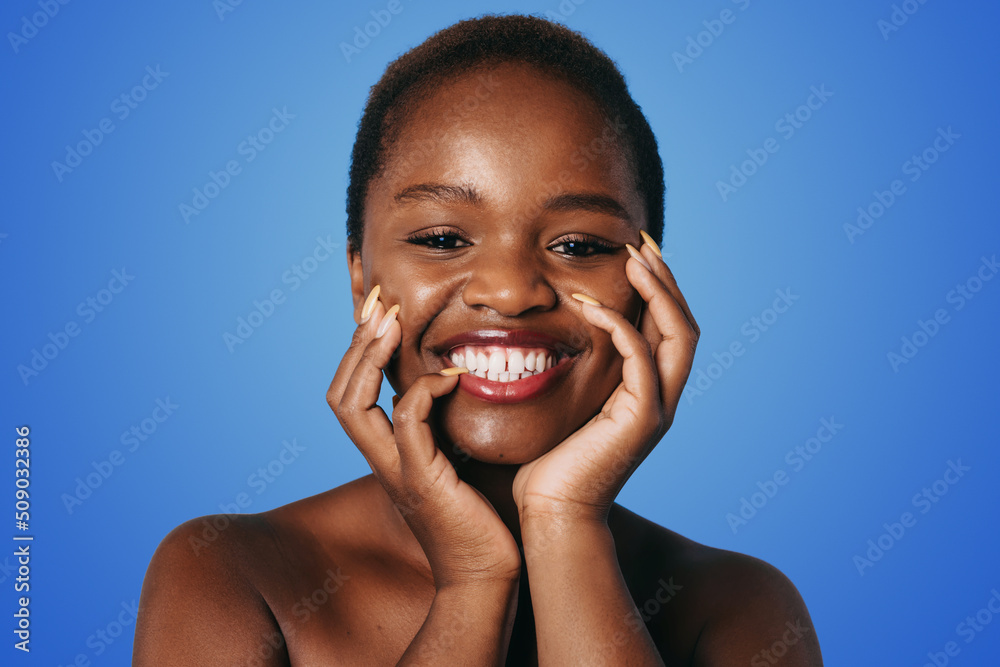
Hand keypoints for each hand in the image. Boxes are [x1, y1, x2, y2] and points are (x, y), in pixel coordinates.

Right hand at [326, 290, 520, 587]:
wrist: (487, 576)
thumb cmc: (481, 520)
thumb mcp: (457, 462)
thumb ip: (449, 426)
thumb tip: (463, 379)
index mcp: (388, 455)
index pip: (351, 396)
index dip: (359, 354)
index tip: (380, 313)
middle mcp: (383, 461)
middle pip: (339, 395)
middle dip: (356, 345)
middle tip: (380, 305)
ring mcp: (397, 472)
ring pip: (352, 406)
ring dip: (370, 357)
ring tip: (391, 322)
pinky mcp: (424, 482)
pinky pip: (407, 424)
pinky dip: (424, 391)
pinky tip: (451, 377)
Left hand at [512, 235, 699, 522]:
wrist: (552, 511)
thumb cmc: (551, 462)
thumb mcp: (570, 404)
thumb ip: (581, 371)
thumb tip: (559, 329)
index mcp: (648, 393)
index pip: (669, 329)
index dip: (660, 289)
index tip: (636, 253)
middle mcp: (662, 398)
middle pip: (685, 325)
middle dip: (666, 280)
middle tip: (642, 242)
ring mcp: (657, 409)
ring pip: (678, 335)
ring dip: (657, 291)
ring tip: (633, 257)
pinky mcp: (641, 420)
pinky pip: (640, 359)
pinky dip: (619, 325)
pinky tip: (588, 304)